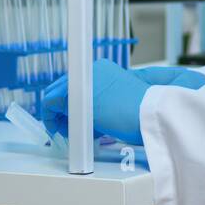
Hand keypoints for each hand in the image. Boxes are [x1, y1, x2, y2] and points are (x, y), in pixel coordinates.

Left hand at [41, 60, 204, 144]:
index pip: (78, 85)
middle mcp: (91, 70)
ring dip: (58, 117)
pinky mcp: (74, 94)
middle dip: (61, 111)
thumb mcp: (123, 103)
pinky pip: (50, 105)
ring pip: (55, 96)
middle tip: (66, 129)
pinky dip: (52, 120)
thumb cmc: (146, 114)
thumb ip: (104, 104)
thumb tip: (93, 116)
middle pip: (62, 88)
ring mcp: (82, 80)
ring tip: (68, 134)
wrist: (153, 114)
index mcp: (105, 70)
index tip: (73, 120)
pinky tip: (64, 134)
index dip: (72, 105)